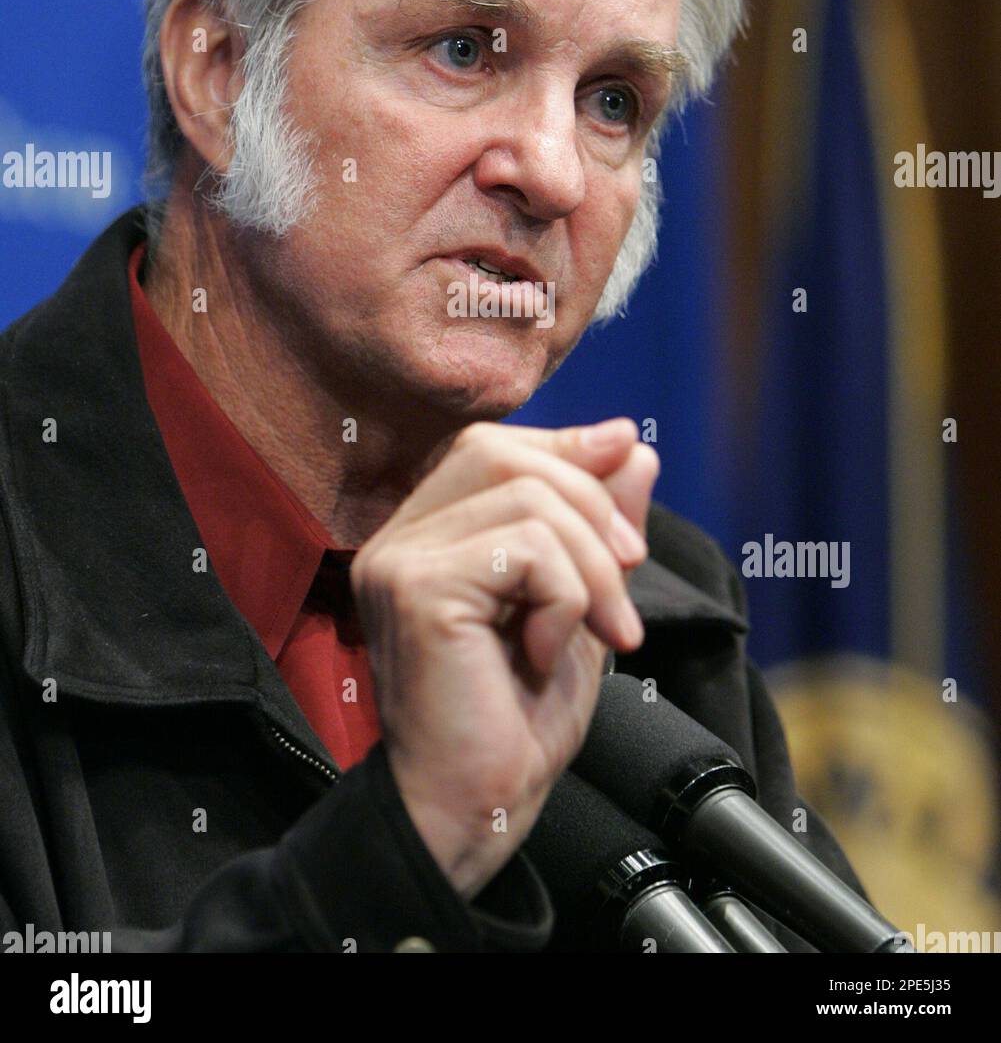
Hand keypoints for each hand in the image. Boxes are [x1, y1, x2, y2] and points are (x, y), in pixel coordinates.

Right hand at [349, 417, 660, 898]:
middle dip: (590, 505)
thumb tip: (631, 445)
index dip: (564, 448)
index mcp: (426, 537)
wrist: (475, 812)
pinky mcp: (416, 587)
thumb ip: (596, 525)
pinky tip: (545, 653)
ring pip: (527, 500)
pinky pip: (526, 549)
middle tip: (630, 577)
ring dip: (592, 567)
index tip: (627, 455)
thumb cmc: (515, 725)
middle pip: (503, 456)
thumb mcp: (579, 605)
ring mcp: (398, 559)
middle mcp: (398, 539)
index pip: (491, 449)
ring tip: (604, 631)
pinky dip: (566, 599)